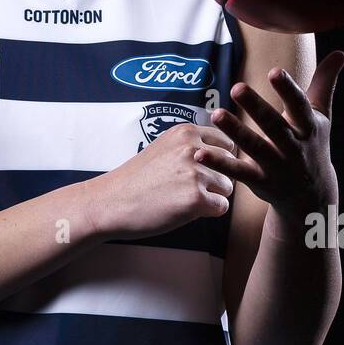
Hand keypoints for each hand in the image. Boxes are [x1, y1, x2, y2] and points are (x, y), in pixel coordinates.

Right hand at [88, 124, 237, 240]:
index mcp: (186, 132)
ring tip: (184, 198)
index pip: (226, 143)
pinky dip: (208, 212)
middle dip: (218, 179)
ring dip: (212, 196)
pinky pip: (221, 207)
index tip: (200, 171)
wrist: (112, 202)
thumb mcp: (165, 148)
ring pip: (228, 187)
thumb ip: (193, 146)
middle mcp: (193, 148)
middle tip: (191, 189)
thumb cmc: (139, 179)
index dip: (219, 161)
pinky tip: (185, 210)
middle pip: (231, 165)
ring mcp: (195, 173)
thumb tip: (229, 155)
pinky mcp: (195, 198)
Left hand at [201, 51, 343, 229]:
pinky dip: (220, 164)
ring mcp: (277, 166)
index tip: (274, 71)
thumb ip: (325, 83)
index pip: (299, 105)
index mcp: (308, 127)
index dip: (288, 89)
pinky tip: (200, 153)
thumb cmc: (312, 144)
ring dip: (235, 131)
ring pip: (254, 147)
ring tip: (216, 114)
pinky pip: (238, 172)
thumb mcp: (321, 116)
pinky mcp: (260, 182)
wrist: (312, 196)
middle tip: (237, 87)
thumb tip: (341, 52)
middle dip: (257, 107)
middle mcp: (294, 146)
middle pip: (274, 125)